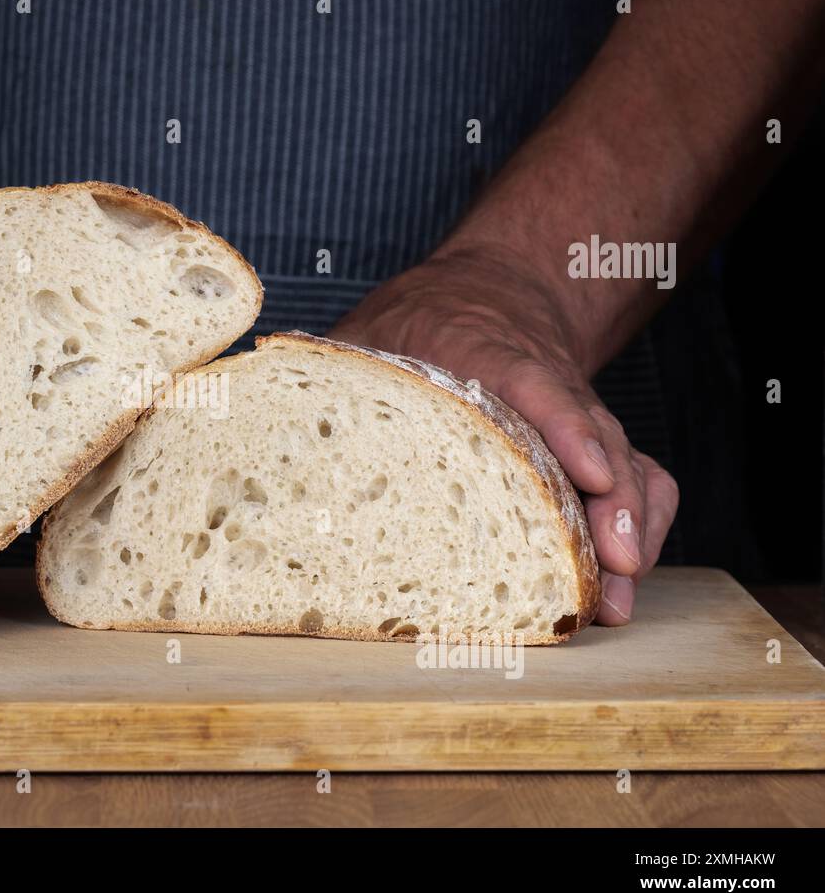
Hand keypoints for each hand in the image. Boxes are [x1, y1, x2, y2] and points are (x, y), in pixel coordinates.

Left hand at [328, 244, 678, 625]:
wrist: (490, 291)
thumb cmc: (413, 324)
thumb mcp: (363, 336)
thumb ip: (331, 377)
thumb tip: (249, 417)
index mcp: (477, 350)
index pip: (529, 382)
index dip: (562, 426)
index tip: (586, 470)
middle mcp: (540, 384)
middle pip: (590, 440)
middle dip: (607, 508)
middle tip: (609, 573)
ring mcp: (574, 416)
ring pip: (623, 464)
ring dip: (627, 530)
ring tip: (614, 600)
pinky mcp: (593, 442)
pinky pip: (638, 476)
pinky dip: (642, 523)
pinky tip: (624, 579)